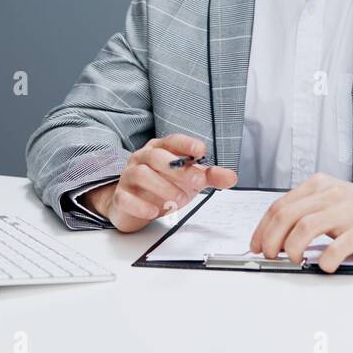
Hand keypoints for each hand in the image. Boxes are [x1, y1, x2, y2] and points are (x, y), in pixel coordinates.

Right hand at [82, 134, 237, 231]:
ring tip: (178, 200)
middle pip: (155, 156)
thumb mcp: (188, 180)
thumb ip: (209, 177)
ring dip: (162, 187)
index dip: (186, 144)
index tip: (201, 151)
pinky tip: (155, 212)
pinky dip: (141, 204)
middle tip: (197, 183)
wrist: (133, 205)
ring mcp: (128, 177)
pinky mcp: (120, 196)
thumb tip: (232, 177)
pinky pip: (125, 197)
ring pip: (141, 174)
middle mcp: (141, 158)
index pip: (172, 141)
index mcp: (159, 149)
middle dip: (177, 169)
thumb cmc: (162, 186)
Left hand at [249, 174, 352, 272]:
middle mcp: (331, 194)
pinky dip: (325, 258)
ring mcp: (349, 210)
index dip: (262, 229)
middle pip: (287, 215)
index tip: (256, 246)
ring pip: (306, 226)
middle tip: (270, 256)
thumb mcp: (332, 201)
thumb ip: (307, 212)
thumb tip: (276, 238)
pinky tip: (323, 265)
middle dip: (271, 239)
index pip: (279, 205)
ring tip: (293, 260)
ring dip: (292, 247)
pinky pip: (339, 245)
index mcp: (319, 185)